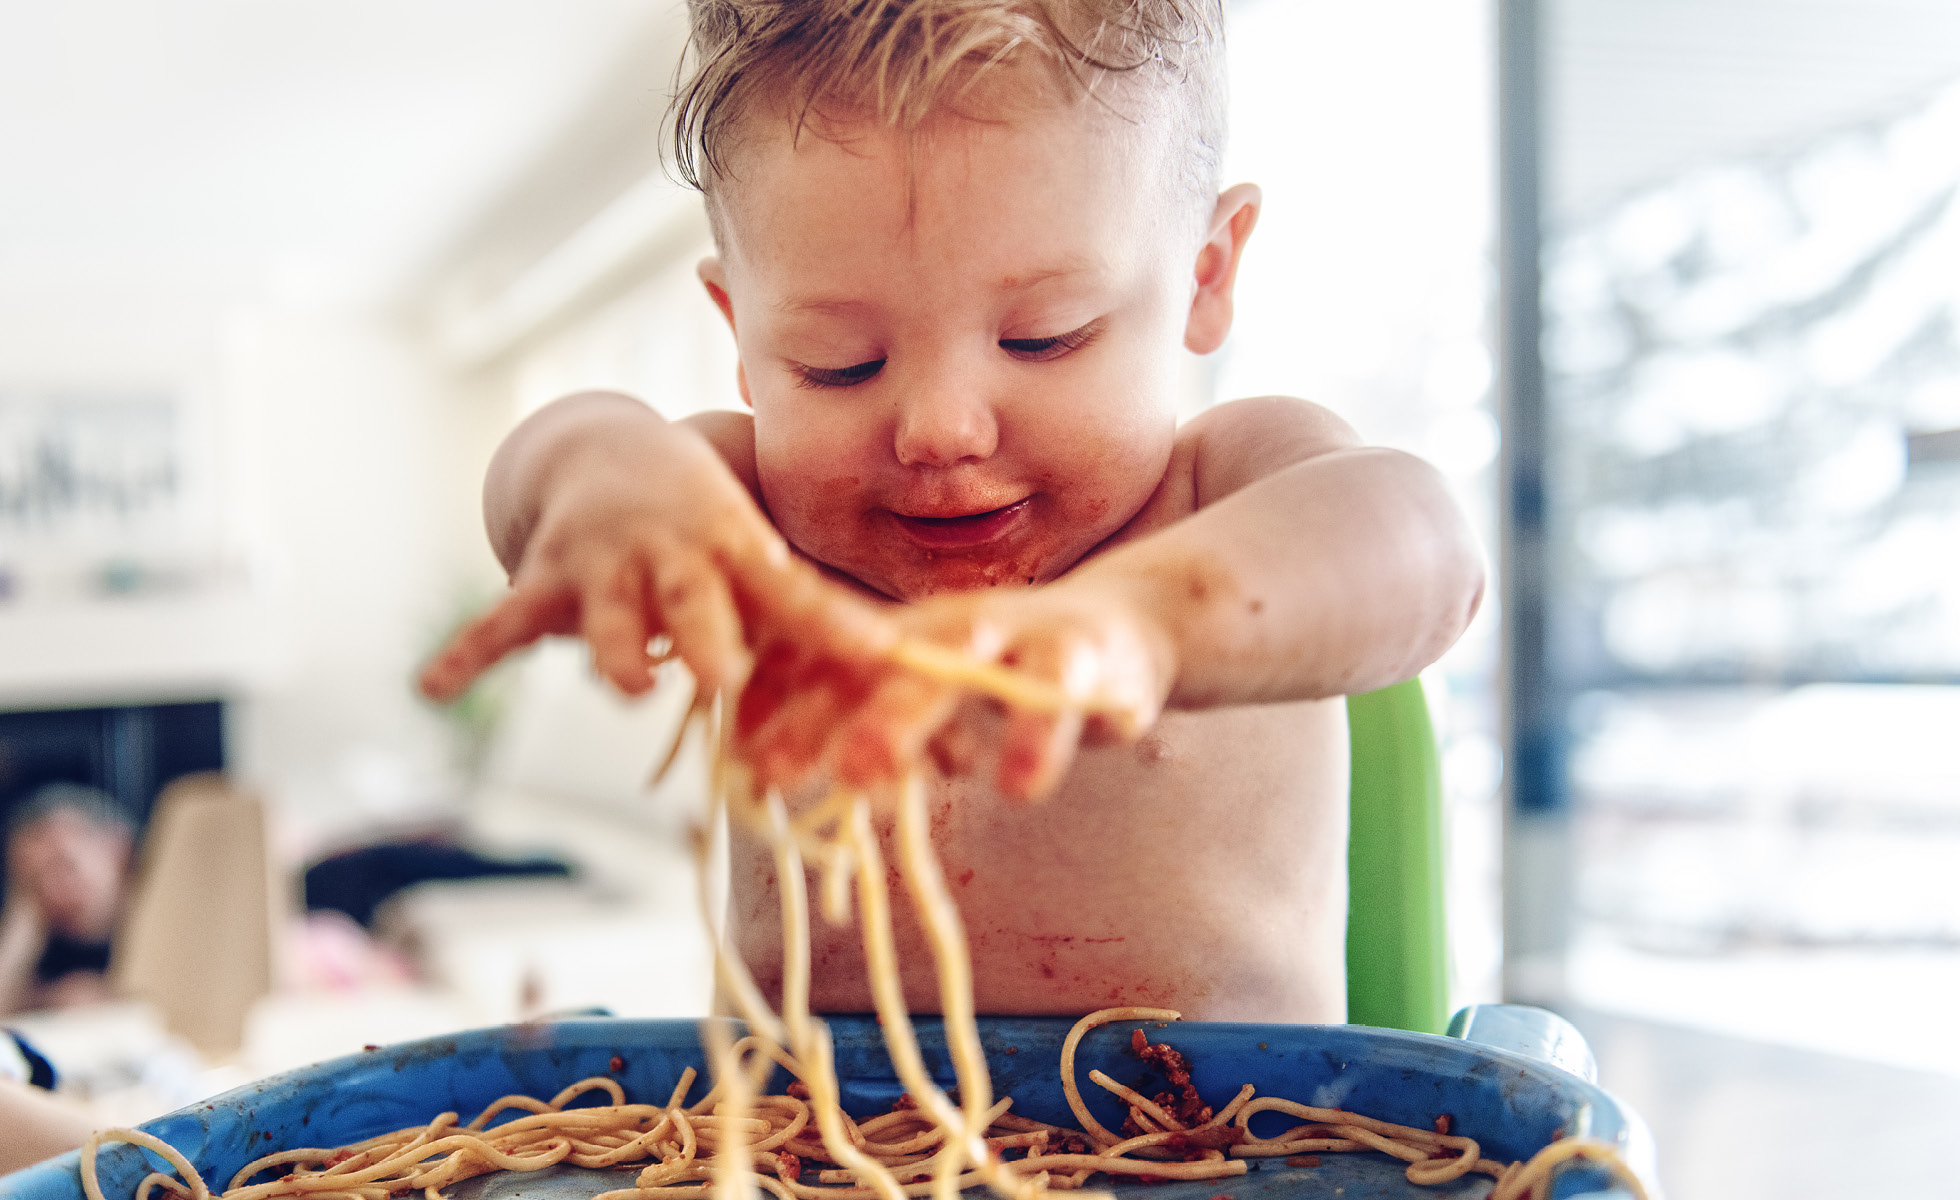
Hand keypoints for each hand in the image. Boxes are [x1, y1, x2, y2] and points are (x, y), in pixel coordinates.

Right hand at [420, 416, 890, 702]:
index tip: (882, 658)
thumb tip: (917, 663)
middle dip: (708, 638)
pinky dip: (468, 655)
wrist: (613, 457)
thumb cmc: (709, 525)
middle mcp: (673, 557)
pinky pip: (505, 625)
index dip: (835, 629)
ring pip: (610, 620)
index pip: (795, 596)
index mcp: (738, 552)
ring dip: (616, 652)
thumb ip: (824, 613)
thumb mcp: (763, 554)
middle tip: (726, 674)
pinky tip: (431, 689)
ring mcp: (605, 569)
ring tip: (625, 684)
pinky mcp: (546, 584)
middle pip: (696, 606)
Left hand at [735, 577, 1178, 800]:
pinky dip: (1043, 736)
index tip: (742, 762)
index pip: (836, 669)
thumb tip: (756, 763)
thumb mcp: (927, 689)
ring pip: (972, 672)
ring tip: (903, 774)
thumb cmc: (1004, 672)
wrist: (1121, 628)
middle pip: (892, 668)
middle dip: (851, 718)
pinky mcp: (1086, 660)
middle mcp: (952, 630)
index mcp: (907, 638)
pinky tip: (1021, 785)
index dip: (790, 710)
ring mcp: (1018, 638)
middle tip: (806, 771)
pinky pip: (1065, 695)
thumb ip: (857, 720)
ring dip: (937, 720)